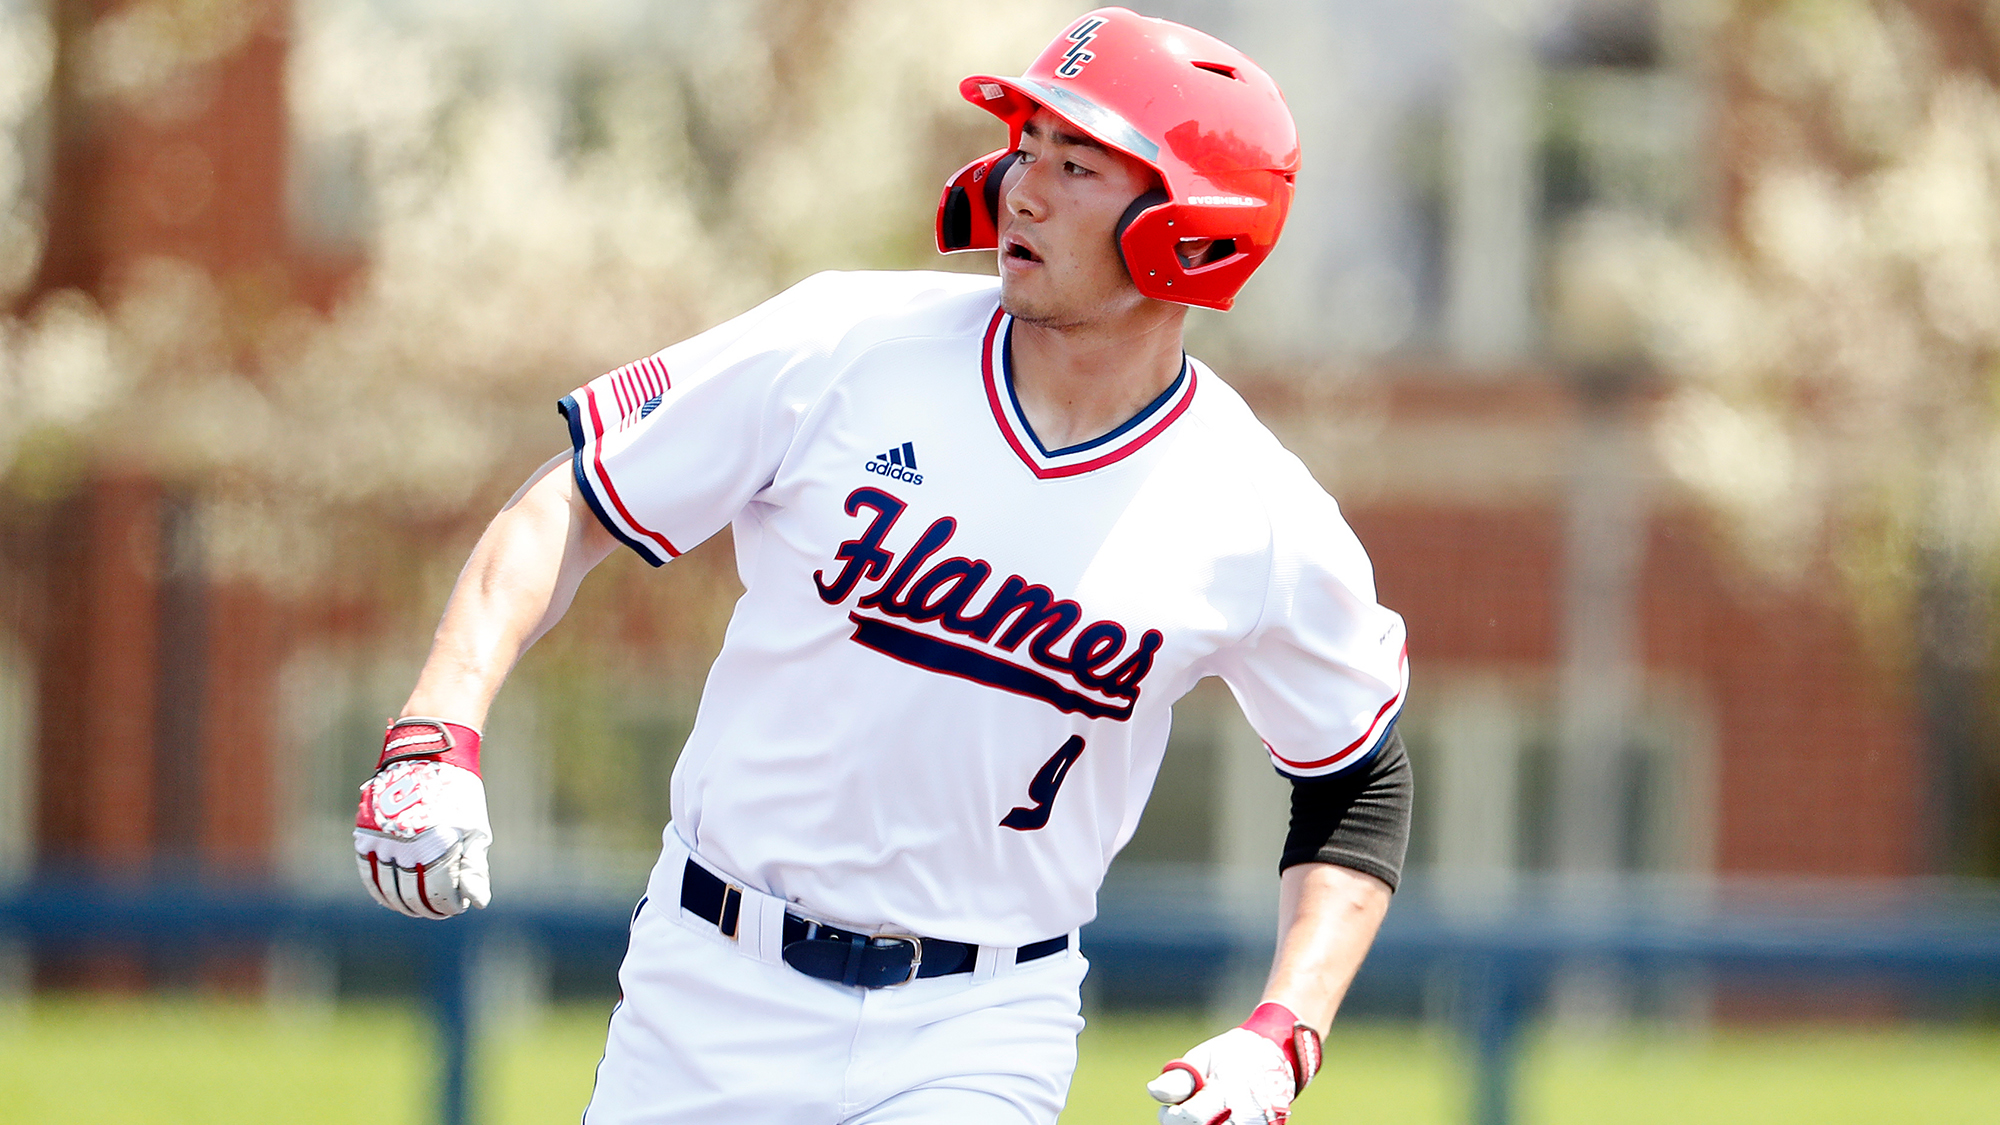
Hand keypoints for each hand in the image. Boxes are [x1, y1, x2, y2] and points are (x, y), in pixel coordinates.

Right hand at [354, 718, 491, 918]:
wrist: (428, 755)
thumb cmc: (459, 795)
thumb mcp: (474, 829)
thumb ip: (474, 868)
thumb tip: (477, 903)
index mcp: (439, 843)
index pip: (440, 893)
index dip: (449, 906)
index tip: (457, 906)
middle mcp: (407, 842)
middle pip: (412, 894)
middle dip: (427, 908)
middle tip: (438, 910)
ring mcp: (383, 836)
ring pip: (388, 888)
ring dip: (402, 903)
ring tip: (417, 907)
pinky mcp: (365, 831)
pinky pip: (367, 871)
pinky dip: (379, 890)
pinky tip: (390, 898)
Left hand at [1147, 1002, 1322, 1124]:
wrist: (1277, 1052)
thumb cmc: (1234, 1053)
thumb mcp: (1204, 1058)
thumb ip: (1180, 1078)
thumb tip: (1153, 1092)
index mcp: (1228, 1091)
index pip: (1189, 1118)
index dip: (1173, 1116)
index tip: (1172, 1108)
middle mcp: (1245, 1114)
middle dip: (1186, 1124)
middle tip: (1185, 1111)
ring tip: (1205, 1112)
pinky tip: (1218, 1117)